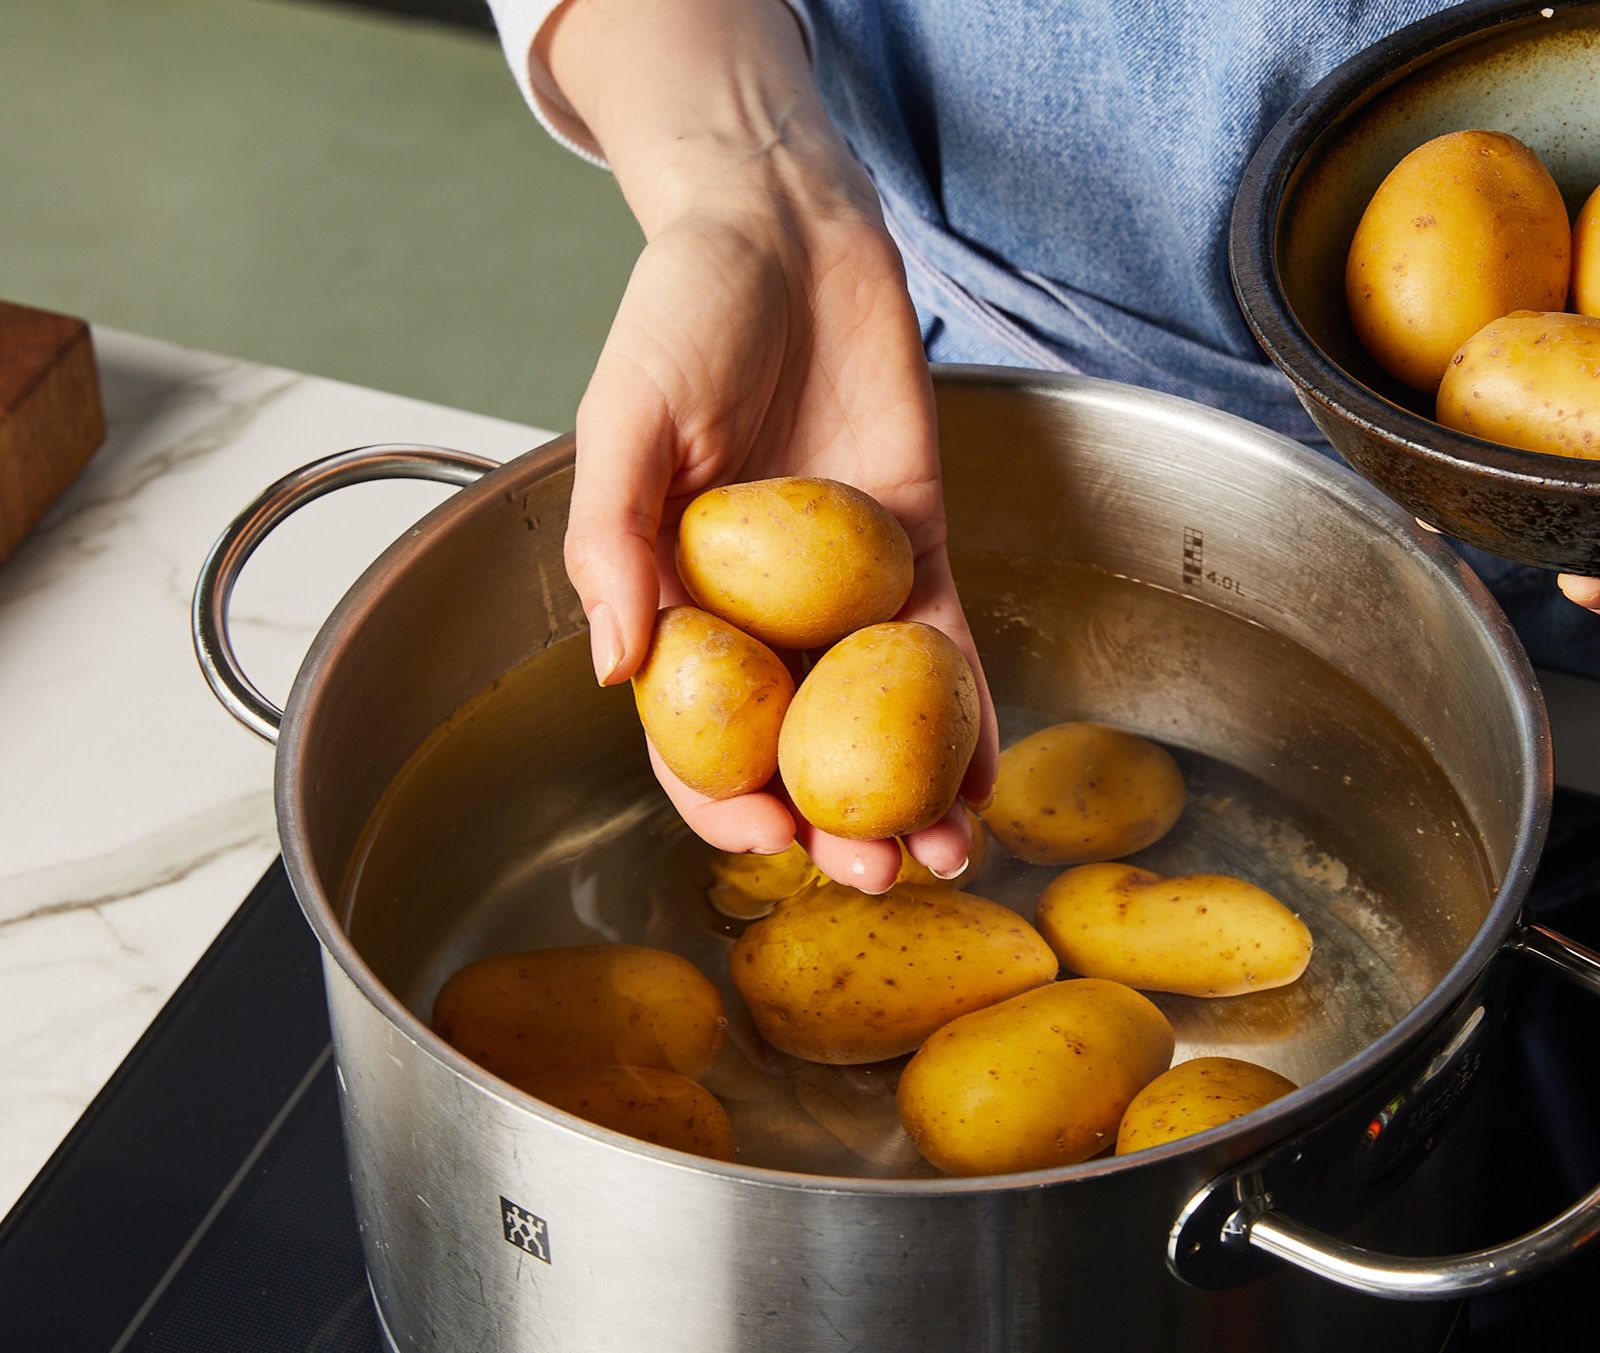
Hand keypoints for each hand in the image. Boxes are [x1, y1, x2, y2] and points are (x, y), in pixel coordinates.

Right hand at [563, 158, 996, 891]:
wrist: (785, 233)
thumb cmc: (683, 314)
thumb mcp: (624, 420)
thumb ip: (611, 538)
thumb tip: (609, 668)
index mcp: (677, 601)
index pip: (695, 736)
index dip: (725, 801)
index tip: (767, 840)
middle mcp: (763, 613)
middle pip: (799, 749)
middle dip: (835, 828)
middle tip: (875, 873)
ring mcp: (846, 590)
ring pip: (880, 719)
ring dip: (914, 796)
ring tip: (948, 853)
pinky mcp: (919, 550)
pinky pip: (947, 645)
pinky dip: (970, 712)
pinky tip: (991, 775)